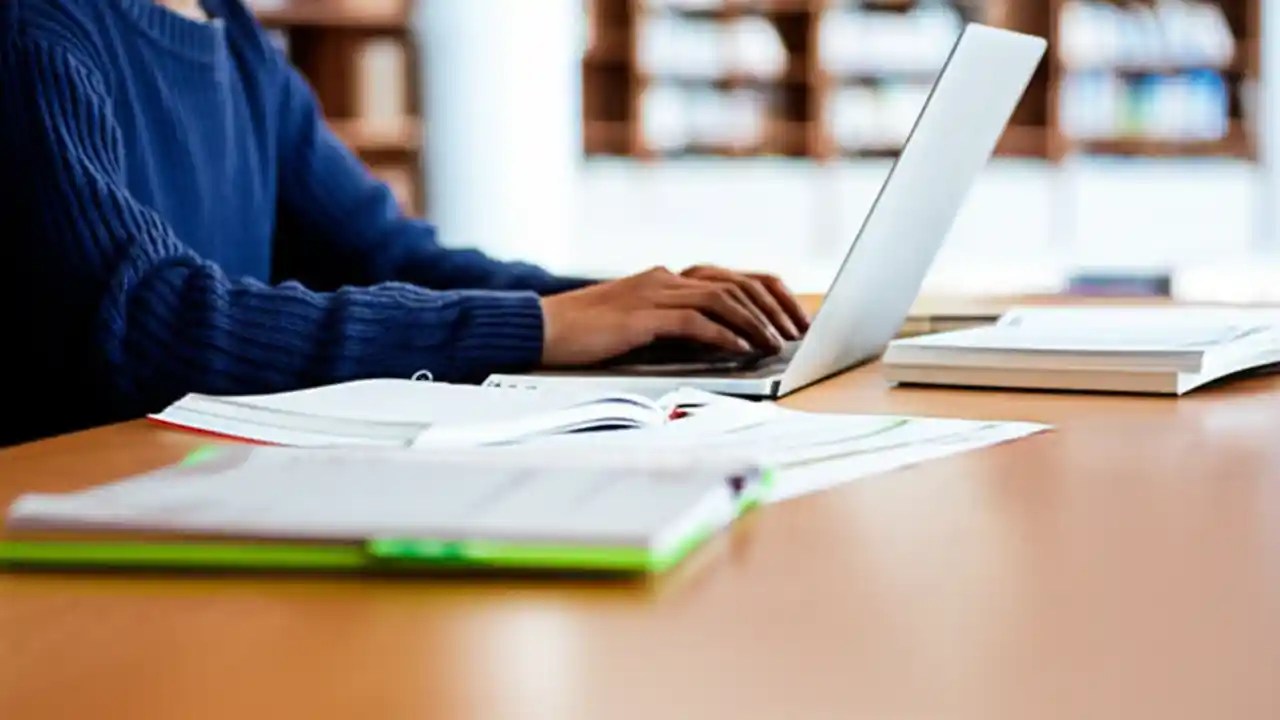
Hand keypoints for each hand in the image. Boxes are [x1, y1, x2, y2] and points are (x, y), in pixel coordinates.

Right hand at [539, 266, 809, 366]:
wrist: (541, 329)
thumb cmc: (587, 335)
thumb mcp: (640, 326)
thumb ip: (676, 327)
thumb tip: (724, 344)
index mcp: (667, 278)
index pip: (734, 277)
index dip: (770, 294)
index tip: (794, 318)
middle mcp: (666, 278)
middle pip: (737, 283)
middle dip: (774, 308)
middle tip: (797, 334)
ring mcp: (654, 294)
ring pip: (721, 299)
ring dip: (754, 323)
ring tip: (775, 345)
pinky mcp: (641, 316)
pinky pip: (693, 321)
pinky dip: (722, 334)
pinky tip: (740, 349)